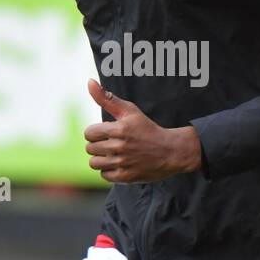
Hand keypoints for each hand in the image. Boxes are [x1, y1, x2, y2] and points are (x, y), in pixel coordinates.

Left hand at [83, 79, 201, 182]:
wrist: (171, 151)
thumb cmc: (148, 128)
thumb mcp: (130, 110)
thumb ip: (107, 98)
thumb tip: (89, 81)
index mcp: (119, 129)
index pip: (89, 133)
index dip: (95, 132)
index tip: (106, 133)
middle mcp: (120, 146)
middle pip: (90, 149)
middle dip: (98, 145)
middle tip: (112, 143)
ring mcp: (123, 163)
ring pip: (94, 163)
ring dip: (101, 159)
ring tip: (113, 154)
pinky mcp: (126, 177)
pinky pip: (104, 175)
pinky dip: (109, 170)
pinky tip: (119, 164)